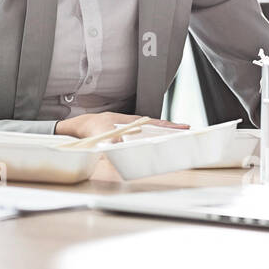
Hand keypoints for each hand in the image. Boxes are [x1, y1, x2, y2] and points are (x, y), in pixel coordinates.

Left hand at [54, 112, 187, 140]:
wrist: (80, 126)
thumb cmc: (90, 126)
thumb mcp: (100, 132)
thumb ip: (109, 140)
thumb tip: (117, 147)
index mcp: (130, 120)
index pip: (154, 122)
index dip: (169, 126)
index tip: (183, 127)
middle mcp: (133, 124)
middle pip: (157, 127)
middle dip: (172, 130)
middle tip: (188, 131)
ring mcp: (130, 130)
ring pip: (152, 132)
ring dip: (164, 135)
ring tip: (179, 137)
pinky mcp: (126, 137)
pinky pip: (143, 138)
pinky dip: (153, 141)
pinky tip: (159, 145)